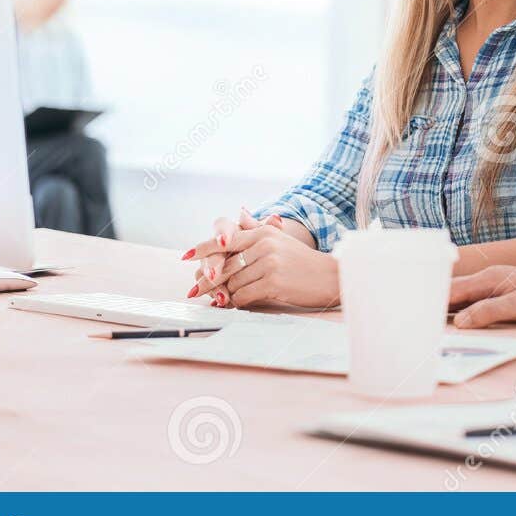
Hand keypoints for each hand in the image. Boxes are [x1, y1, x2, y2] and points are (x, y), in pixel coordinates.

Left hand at [183, 208, 338, 308]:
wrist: (330, 277)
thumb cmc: (302, 261)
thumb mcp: (280, 239)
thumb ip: (256, 227)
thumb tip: (239, 213)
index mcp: (264, 232)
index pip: (226, 239)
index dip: (203, 248)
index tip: (185, 256)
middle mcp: (264, 244)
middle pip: (225, 265)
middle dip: (210, 281)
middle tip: (194, 291)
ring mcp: (269, 263)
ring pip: (233, 283)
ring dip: (228, 294)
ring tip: (226, 299)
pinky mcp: (272, 282)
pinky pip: (243, 295)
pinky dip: (239, 302)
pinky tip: (241, 303)